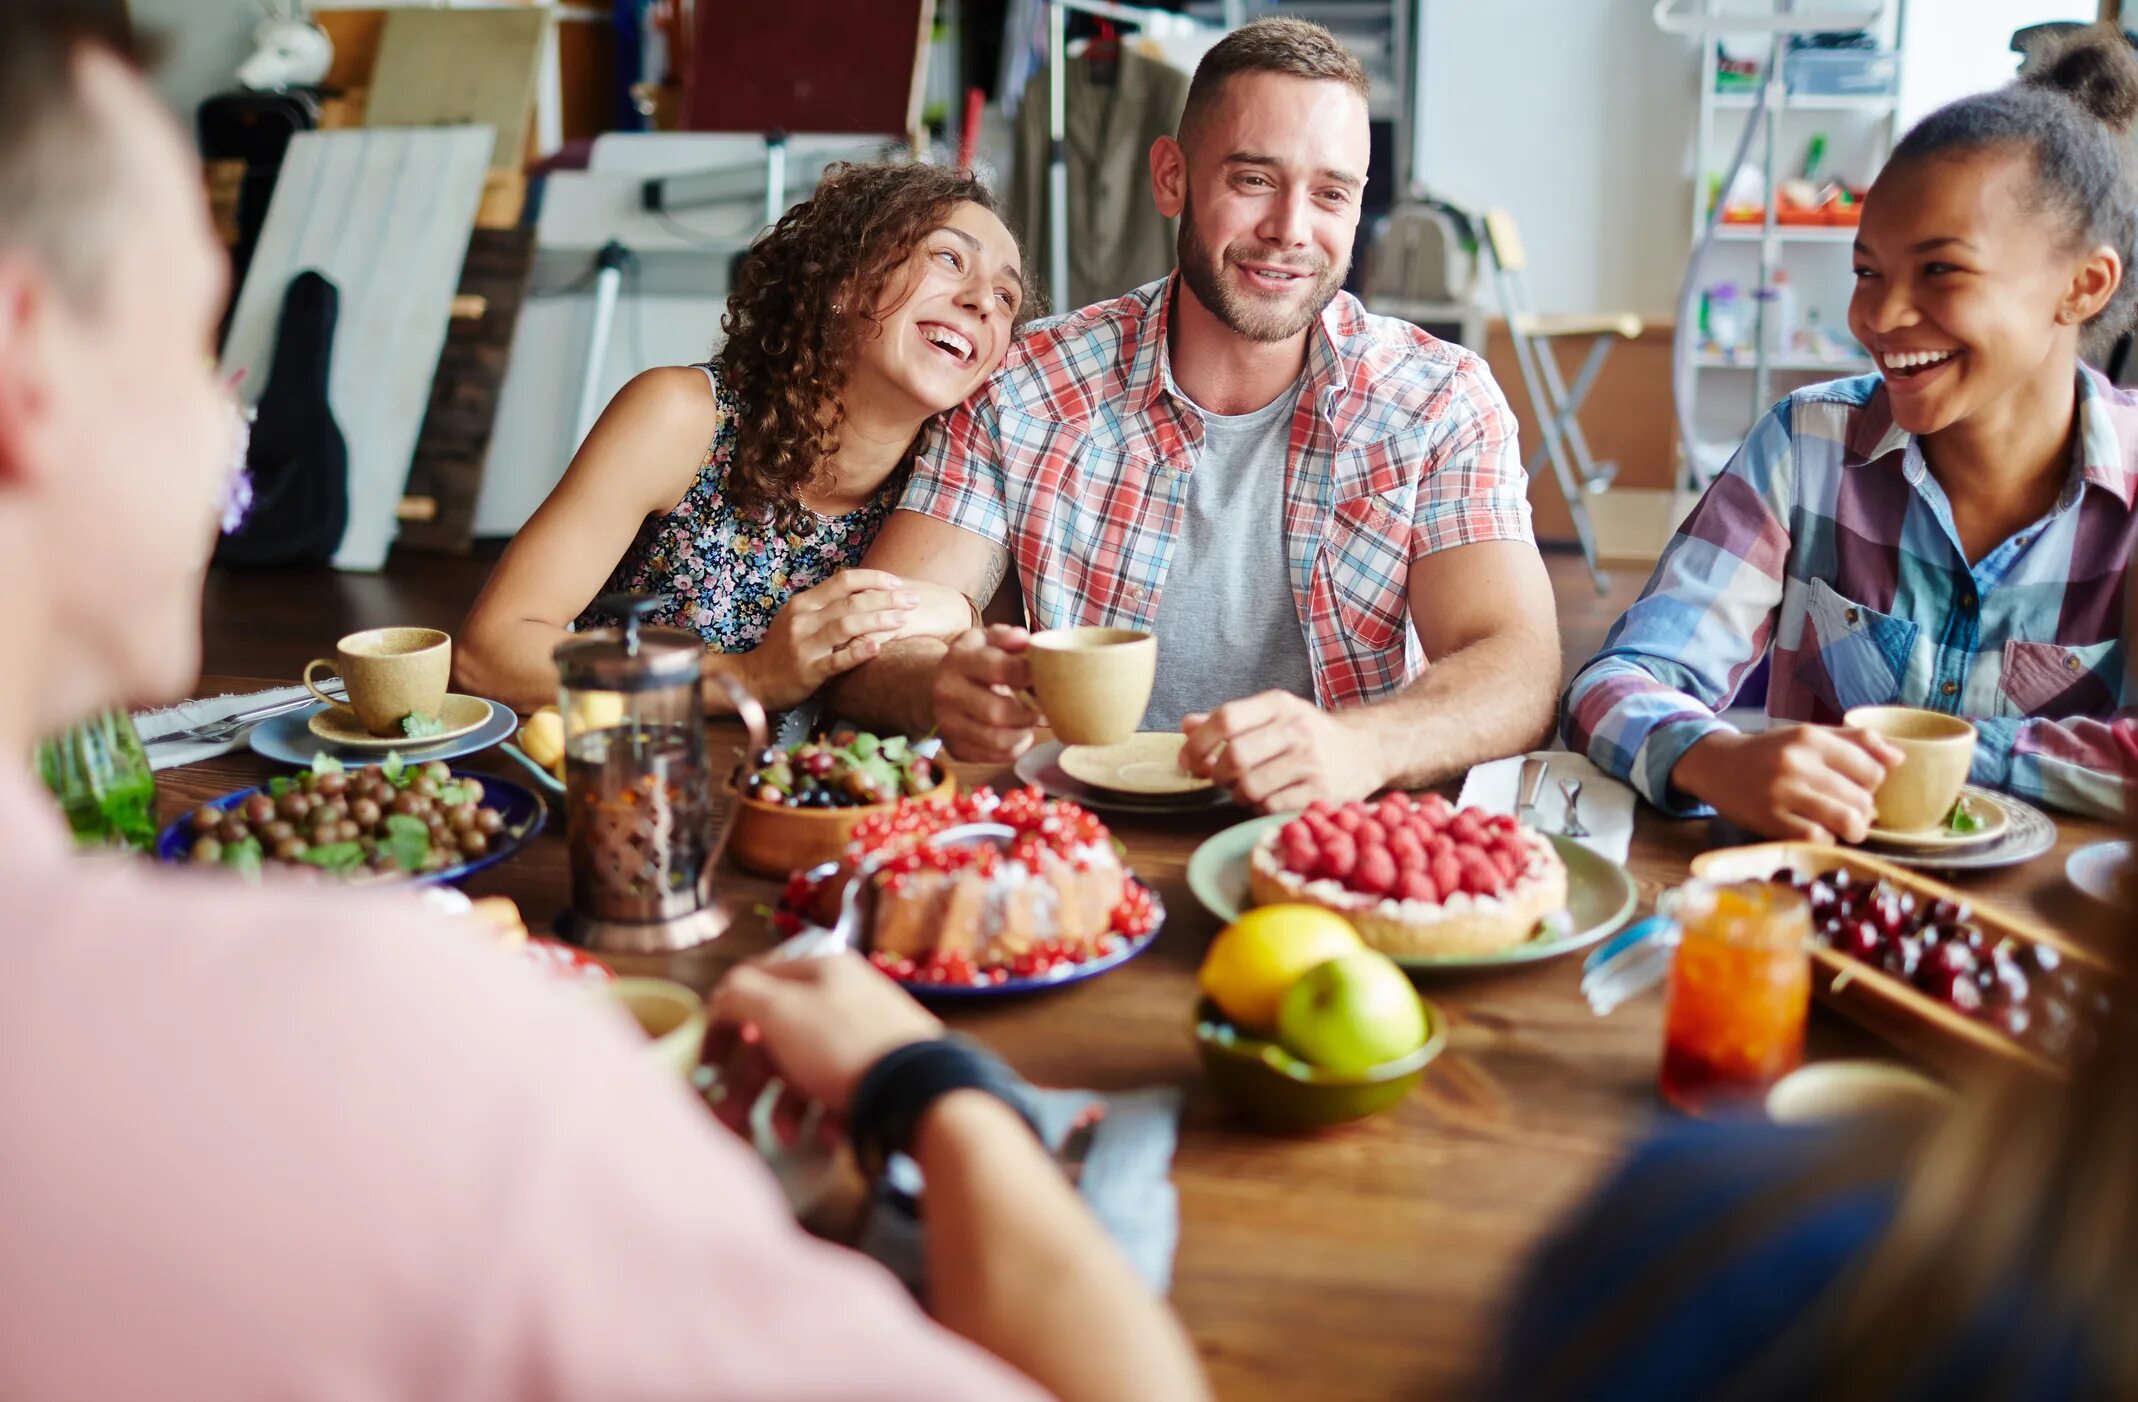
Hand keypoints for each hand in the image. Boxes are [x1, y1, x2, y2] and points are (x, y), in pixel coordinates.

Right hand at [706, 955, 941, 1121]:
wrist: (921, 1092)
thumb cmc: (842, 1045)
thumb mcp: (780, 1011)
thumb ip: (739, 996)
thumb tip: (721, 999)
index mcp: (820, 970)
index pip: (754, 983)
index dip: (723, 1020)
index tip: (706, 1062)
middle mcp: (841, 996)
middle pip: (776, 1034)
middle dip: (749, 1080)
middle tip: (729, 1117)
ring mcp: (862, 1035)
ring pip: (803, 1067)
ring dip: (783, 1106)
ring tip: (782, 1138)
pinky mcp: (878, 1073)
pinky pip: (836, 1089)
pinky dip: (823, 1114)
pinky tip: (825, 1136)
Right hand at [742, 570, 919, 709]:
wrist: (754, 679)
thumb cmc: (783, 648)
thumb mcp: (798, 618)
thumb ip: (825, 605)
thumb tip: (861, 590)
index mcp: (804, 603)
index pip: (843, 580)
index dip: (873, 578)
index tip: (897, 582)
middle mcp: (804, 619)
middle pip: (851, 601)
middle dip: (886, 598)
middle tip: (913, 599)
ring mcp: (805, 645)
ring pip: (846, 626)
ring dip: (878, 621)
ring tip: (904, 619)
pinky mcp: (808, 671)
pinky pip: (837, 660)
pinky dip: (858, 652)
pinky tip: (878, 648)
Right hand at [933, 624, 1042, 762]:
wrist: (935, 686)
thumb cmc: (974, 660)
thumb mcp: (986, 639)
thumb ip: (1007, 637)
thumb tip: (1024, 640)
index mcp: (958, 659)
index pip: (999, 669)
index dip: (1029, 674)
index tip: (1044, 676)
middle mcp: (947, 692)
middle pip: (996, 712)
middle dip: (1028, 713)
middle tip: (1042, 707)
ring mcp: (948, 723)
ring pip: (997, 740)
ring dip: (1024, 733)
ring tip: (1030, 720)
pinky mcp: (955, 748)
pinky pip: (994, 757)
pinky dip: (1015, 748)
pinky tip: (1018, 734)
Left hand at [1180, 692, 1385, 813]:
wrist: (1367, 750)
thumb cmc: (1308, 735)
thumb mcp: (1273, 716)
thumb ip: (1230, 721)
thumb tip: (1186, 725)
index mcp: (1279, 704)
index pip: (1226, 718)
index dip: (1198, 743)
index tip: (1188, 760)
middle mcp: (1297, 729)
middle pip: (1234, 755)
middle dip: (1217, 773)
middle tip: (1220, 777)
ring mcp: (1311, 762)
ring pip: (1249, 786)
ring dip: (1237, 793)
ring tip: (1246, 789)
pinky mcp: (1321, 792)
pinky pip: (1270, 807)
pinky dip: (1258, 807)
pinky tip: (1266, 799)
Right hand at [1671, 725, 1904, 842]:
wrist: (1716, 765)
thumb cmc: (1770, 752)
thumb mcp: (1809, 735)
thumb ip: (1855, 740)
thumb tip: (1900, 758)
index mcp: (1811, 737)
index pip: (1873, 770)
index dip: (1872, 784)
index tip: (1857, 787)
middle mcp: (1797, 763)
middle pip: (1863, 799)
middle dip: (1864, 810)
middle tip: (1850, 810)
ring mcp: (1783, 792)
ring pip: (1847, 820)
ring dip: (1853, 829)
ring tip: (1845, 827)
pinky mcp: (1770, 819)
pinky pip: (1817, 838)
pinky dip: (1826, 840)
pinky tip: (1818, 832)